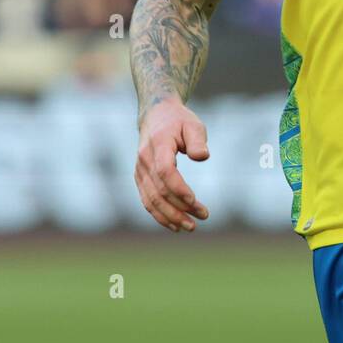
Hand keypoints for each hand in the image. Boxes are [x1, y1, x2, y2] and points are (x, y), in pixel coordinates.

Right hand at [135, 99, 210, 230]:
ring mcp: (140, 170)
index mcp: (158, 144)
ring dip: (170, 216)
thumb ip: (198, 140)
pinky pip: (147, 200)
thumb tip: (202, 157)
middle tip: (203, 217)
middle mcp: (145, 159)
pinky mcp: (140, 178)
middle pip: (159, 190)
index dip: (179, 189)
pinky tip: (175, 225)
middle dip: (180, 208)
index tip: (195, 201)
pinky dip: (159, 215)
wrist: (155, 116)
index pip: (165, 171)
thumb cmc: (179, 121)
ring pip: (151, 199)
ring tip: (190, 227)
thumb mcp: (193, 124)